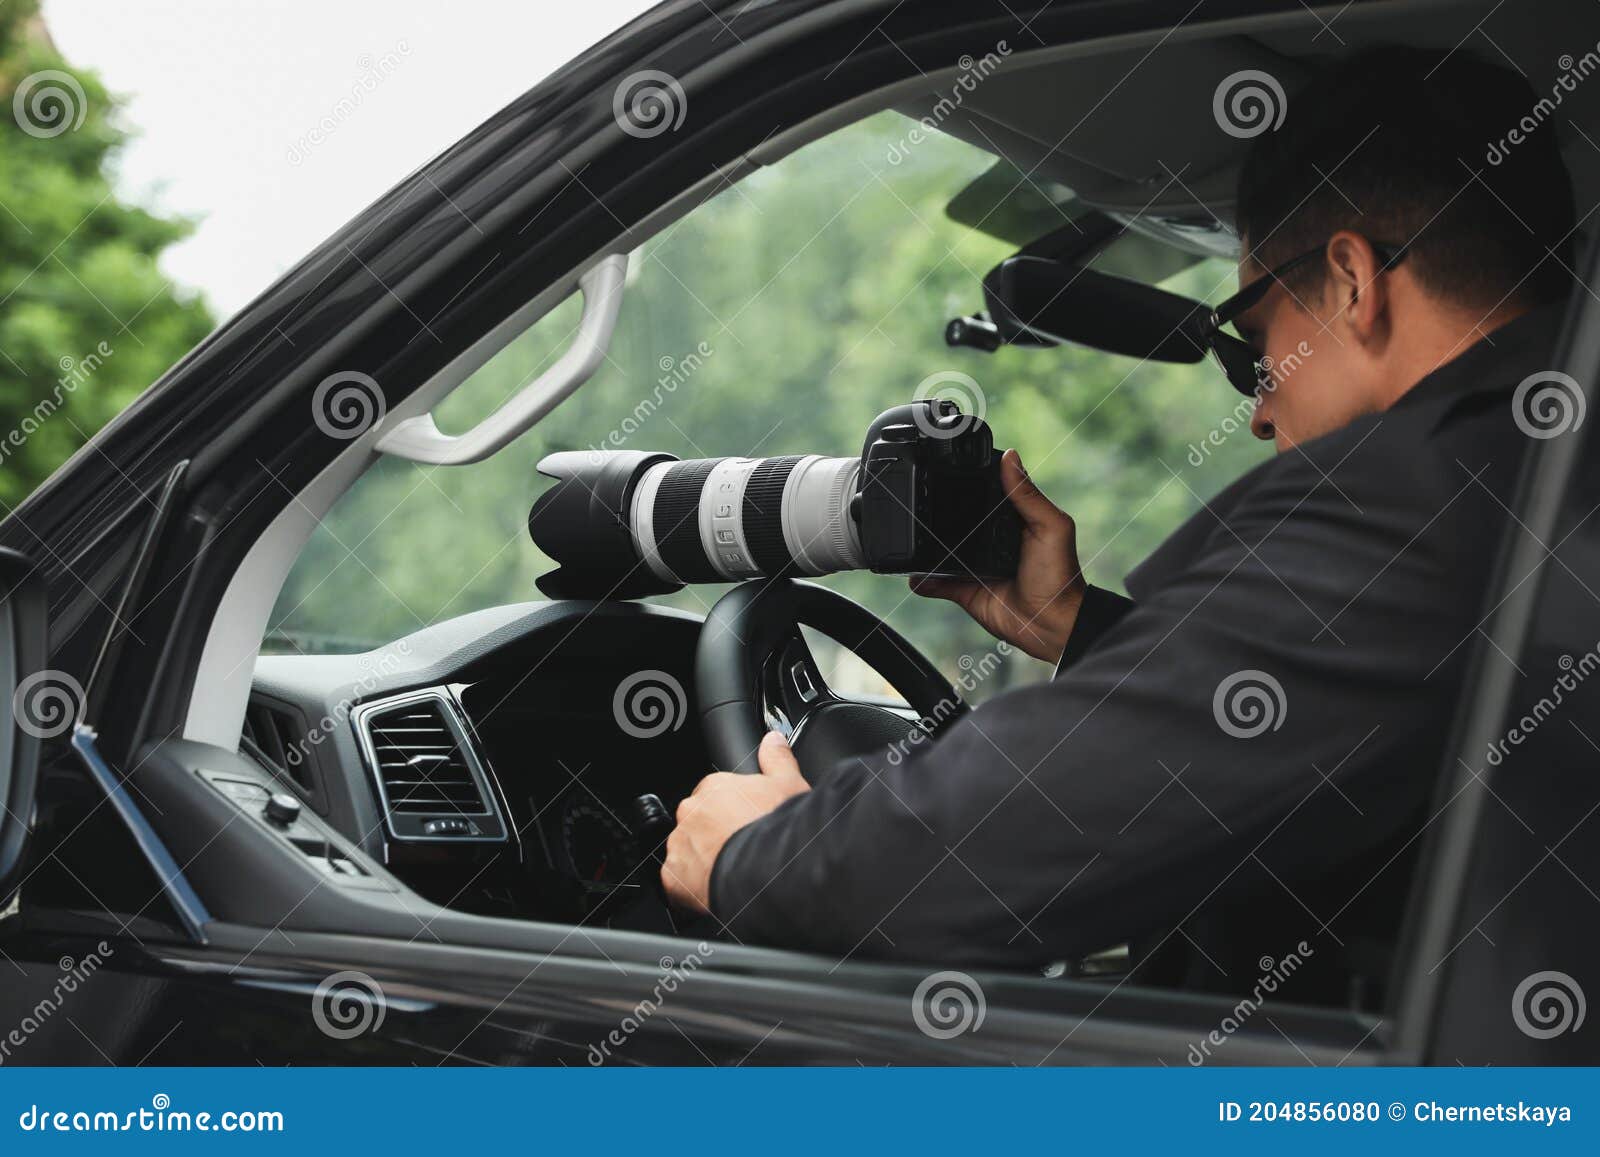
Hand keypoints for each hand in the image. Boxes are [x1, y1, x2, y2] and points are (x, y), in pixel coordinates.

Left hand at [661, 731, 809, 913]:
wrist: (769, 869)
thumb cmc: (779, 827)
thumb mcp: (789, 784)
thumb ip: (777, 759)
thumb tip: (773, 739)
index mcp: (714, 787)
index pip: (714, 796)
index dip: (731, 813)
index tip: (744, 825)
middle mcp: (690, 811)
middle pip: (698, 823)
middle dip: (714, 836)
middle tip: (739, 850)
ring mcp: (680, 843)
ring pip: (686, 851)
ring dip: (702, 860)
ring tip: (730, 874)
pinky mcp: (673, 877)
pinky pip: (678, 882)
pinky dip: (692, 888)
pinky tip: (714, 891)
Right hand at [910, 449, 1085, 663]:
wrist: (1052, 624)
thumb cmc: (1060, 575)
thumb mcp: (1051, 527)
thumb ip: (1028, 495)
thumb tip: (1010, 456)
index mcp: (1011, 519)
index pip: (985, 493)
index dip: (968, 482)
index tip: (944, 468)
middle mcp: (990, 539)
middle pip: (958, 521)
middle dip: (939, 513)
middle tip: (918, 500)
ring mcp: (976, 565)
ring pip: (943, 550)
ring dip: (927, 545)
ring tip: (908, 533)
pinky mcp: (966, 590)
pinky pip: (939, 583)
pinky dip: (924, 580)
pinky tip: (913, 574)